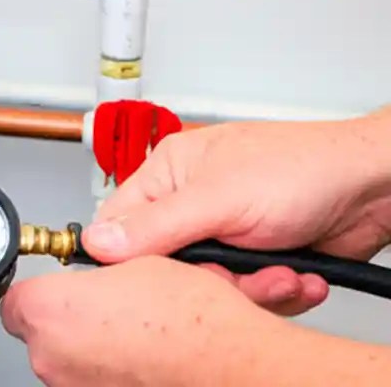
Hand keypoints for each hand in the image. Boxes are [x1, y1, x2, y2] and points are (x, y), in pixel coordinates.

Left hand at [1, 256, 286, 385]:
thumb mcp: (138, 261)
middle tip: (106, 308)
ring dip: (92, 347)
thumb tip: (97, 264)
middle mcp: (49, 357)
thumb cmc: (192, 319)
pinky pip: (93, 381)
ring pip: (69, 360)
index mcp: (47, 311)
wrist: (233, 366)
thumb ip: (100, 265)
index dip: (42, 289)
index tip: (59, 287)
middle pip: (41, 332)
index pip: (15, 298)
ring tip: (135, 332)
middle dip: (69, 319)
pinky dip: (111, 372)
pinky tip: (142, 358)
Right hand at [85, 109, 390, 315]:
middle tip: (239, 273)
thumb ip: (156, 225)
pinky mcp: (257, 260)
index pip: (120, 223)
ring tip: (281, 272)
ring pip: (211, 287)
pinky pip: (246, 296)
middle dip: (212, 279)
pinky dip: (275, 293)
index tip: (147, 279)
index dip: (129, 257)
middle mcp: (192, 202)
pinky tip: (295, 275)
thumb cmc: (305, 167)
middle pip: (169, 265)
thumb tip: (99, 242)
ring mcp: (226, 233)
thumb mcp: (219, 198)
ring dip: (253, 289)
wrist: (375, 188)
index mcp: (170, 173)